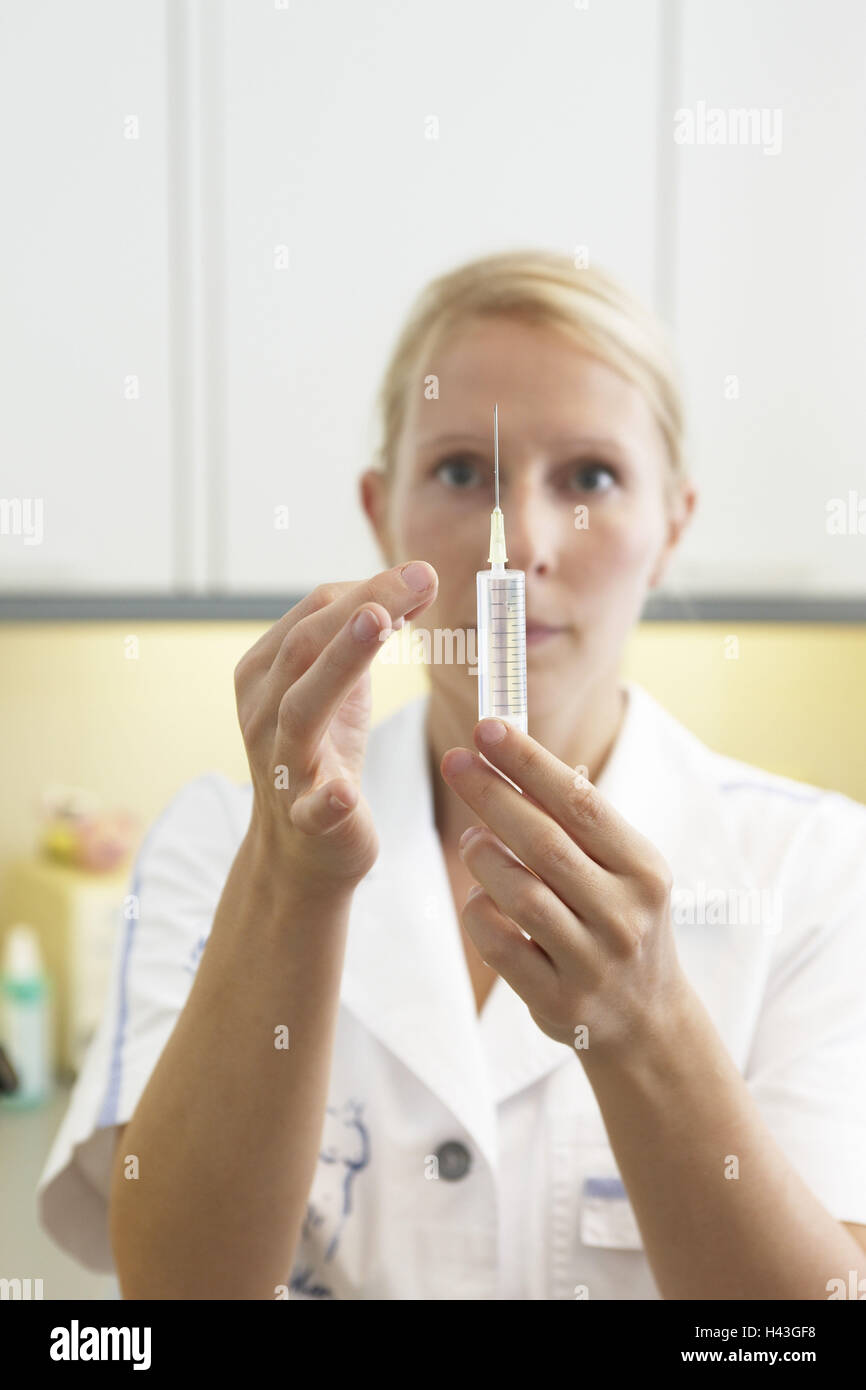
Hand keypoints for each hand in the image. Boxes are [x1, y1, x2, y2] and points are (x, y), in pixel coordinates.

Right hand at [235, 561, 437, 892]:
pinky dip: (326, 799)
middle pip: (306, 646)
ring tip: (378, 622)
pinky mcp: (305, 819)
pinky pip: (311, 807)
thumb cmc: (321, 753)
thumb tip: (413, 580)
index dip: (369, 586)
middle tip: (420, 576)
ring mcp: (281, 765)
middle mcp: (262, 711)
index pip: (313, 612)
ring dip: (341, 662)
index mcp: (264, 672)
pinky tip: (344, 792)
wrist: (300, 849)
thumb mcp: (335, 687)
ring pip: (302, 709)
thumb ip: (361, 637)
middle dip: (365, 605)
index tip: (422, 574)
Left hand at [440, 716, 685, 1054]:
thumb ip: (576, 825)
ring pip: (521, 895)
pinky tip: (479, 897)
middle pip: (545, 843)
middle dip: (493, 794)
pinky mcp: (558, 1000)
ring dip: (484, 857)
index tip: (488, 728)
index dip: (530, 763)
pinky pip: (500, 945)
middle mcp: (624, 915)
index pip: (581, 804)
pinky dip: (479, 912)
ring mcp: (592, 962)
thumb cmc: (621, 921)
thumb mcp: (622, 871)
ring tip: (471, 839)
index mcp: (644, 870)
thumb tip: (510, 761)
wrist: (648, 1021)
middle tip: (455, 762)